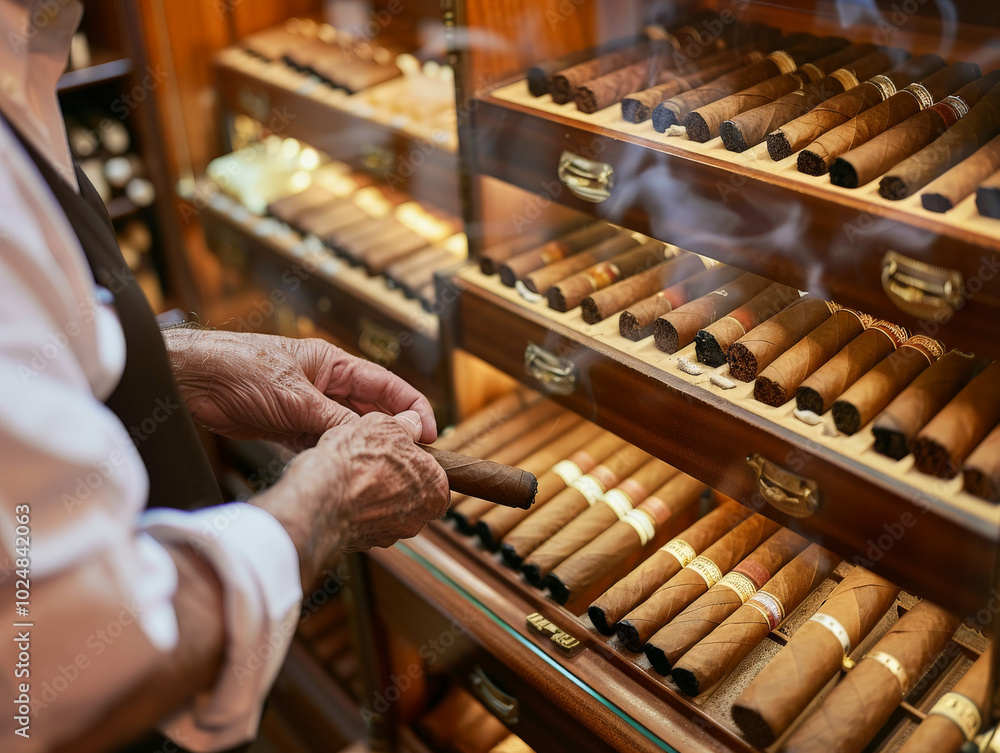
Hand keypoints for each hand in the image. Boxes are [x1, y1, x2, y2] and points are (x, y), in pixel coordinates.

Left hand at [164, 329, 437, 448]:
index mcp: (332, 363)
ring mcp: (305, 405)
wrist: (188, 379)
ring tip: (383, 470)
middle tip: (412, 459)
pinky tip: (346, 472)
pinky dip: (333, 456)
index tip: (430, 434)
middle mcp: (323, 383)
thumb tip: (373, 440)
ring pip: (346, 430)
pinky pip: (320, 443)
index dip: (411, 407)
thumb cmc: (238, 370)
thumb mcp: (295, 399)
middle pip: (370, 409)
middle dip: (391, 432)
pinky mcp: (285, 425)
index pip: (385, 384)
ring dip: (362, 447)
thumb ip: (335, 421)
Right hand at [256, 410, 449, 586]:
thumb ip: (405, 425)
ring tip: (353, 476)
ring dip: (374, 494)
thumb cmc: (354, 461)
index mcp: (435, 488)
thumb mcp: (384, 426)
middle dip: (395, 478)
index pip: (435, 473)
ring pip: (388, 508)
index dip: (413, 459)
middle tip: (373, 461)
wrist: (319, 498)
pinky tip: (342, 493)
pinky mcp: (366, 543)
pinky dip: (357, 509)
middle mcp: (419, 516)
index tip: (397, 451)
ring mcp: (392, 533)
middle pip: (412, 492)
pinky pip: (366, 522)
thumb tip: (413, 422)